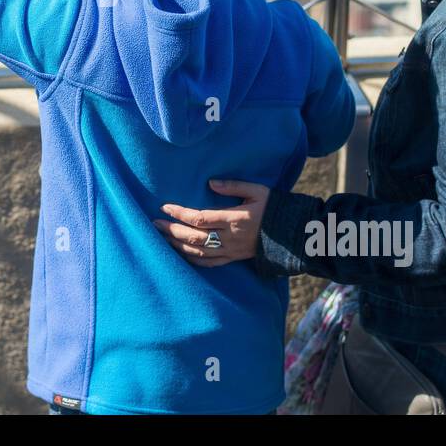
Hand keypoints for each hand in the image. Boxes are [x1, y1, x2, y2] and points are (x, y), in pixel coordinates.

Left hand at [154, 179, 269, 266]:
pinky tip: (181, 253)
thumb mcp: (257, 191)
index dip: (180, 214)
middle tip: (155, 224)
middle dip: (172, 230)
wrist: (291, 233)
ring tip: (161, 237)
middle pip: (194, 237)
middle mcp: (230, 237)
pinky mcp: (233, 258)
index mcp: (234, 219)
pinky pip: (209, 263)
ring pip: (198, 251)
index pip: (199, 218)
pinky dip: (192, 259)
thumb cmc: (273, 207)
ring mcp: (231, 250)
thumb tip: (210, 183)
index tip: (165, 207)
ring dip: (177, 245)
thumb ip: (233, 185)